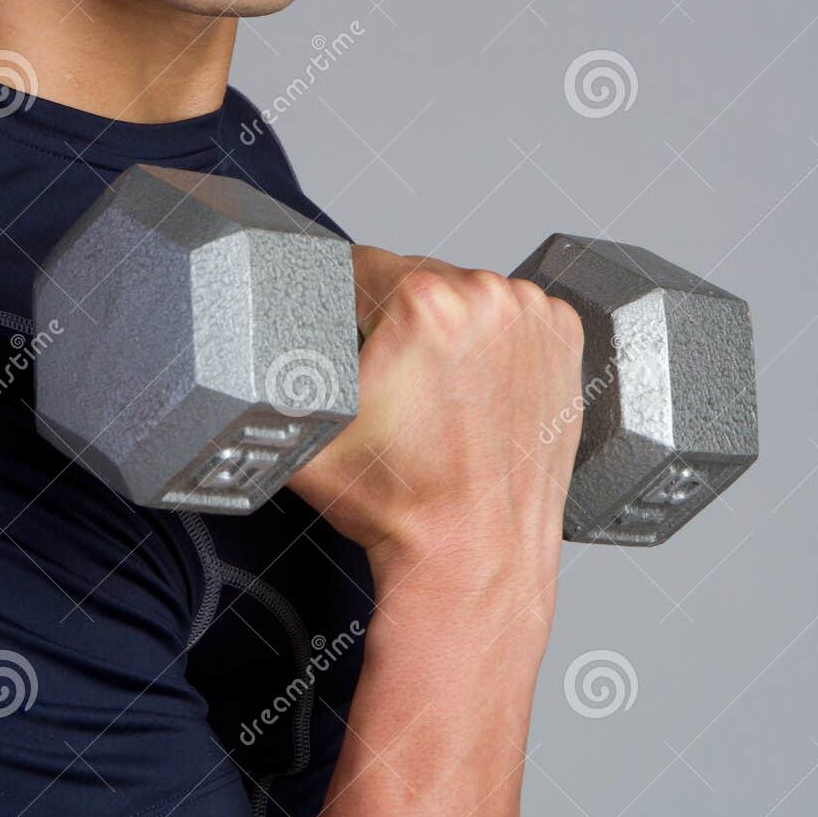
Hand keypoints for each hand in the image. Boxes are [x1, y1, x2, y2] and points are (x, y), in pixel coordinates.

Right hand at [286, 246, 584, 615]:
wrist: (473, 551)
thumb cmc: (400, 500)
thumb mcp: (302, 427)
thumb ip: (270, 363)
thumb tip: (253, 327)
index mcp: (426, 302)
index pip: (360, 265)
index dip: (341, 304)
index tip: (350, 343)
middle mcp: (489, 298)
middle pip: (415, 278)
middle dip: (395, 320)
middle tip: (392, 383)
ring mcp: (534, 317)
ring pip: (465, 296)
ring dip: (446, 328)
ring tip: (436, 392)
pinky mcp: (564, 338)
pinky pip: (509, 317)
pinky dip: (493, 341)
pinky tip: (475, 387)